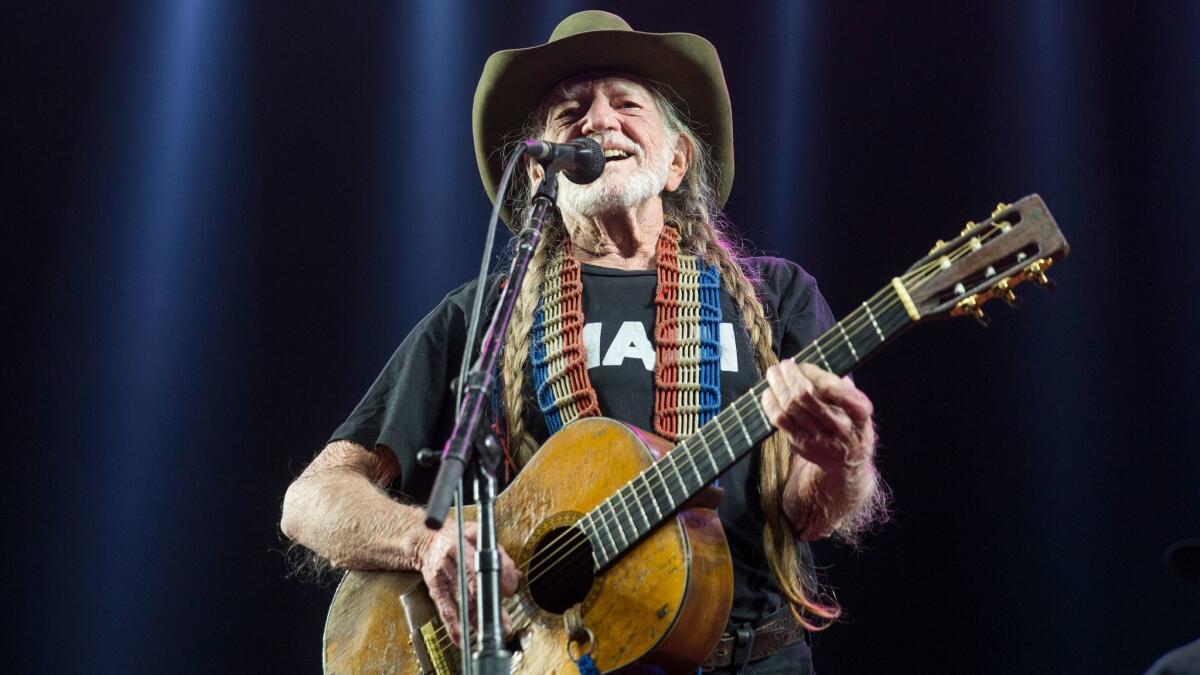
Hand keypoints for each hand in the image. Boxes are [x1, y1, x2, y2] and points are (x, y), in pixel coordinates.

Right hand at [415, 521, 521, 646]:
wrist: (426, 540)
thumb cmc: (456, 537)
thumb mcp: (479, 534)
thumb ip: (499, 554)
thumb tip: (515, 576)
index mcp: (463, 543)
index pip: (483, 562)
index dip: (498, 577)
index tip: (509, 590)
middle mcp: (450, 560)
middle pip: (473, 586)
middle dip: (490, 605)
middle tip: (505, 622)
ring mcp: (441, 576)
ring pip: (461, 601)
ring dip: (476, 620)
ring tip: (490, 631)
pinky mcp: (435, 590)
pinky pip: (444, 610)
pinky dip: (453, 626)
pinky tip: (461, 638)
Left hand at [761, 359, 875, 470]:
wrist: (848, 461)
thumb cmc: (851, 423)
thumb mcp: (858, 405)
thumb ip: (840, 386)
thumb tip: (811, 368)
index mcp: (859, 411)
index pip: (830, 387)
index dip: (811, 372)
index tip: (803, 365)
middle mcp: (841, 426)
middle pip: (805, 396)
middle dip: (790, 375)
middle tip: (783, 365)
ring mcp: (820, 438)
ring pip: (790, 407)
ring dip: (777, 386)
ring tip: (773, 374)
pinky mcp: (803, 444)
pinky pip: (780, 421)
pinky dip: (771, 404)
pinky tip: (769, 394)